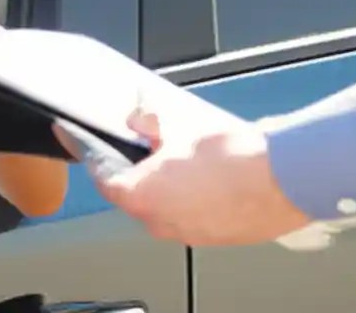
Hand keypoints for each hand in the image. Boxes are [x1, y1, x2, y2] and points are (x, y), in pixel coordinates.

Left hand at [87, 100, 310, 245]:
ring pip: (164, 203)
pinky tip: (210, 172)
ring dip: (167, 180)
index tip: (72, 138)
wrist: (283, 180)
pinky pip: (192, 212)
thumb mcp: (179, 125)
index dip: (86, 151)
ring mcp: (189, 233)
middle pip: (132, 191)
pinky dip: (192, 193)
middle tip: (148, 138)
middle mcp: (159, 223)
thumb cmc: (233, 157)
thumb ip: (149, 121)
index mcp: (140, 197)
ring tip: (187, 152)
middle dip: (137, 164)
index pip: (100, 175)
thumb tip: (140, 119)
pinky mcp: (216, 235)